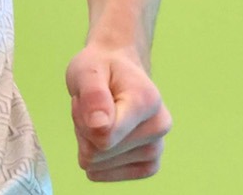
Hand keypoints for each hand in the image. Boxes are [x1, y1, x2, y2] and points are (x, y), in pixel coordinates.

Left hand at [66, 44, 171, 181]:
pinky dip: (96, 157)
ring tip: (99, 116)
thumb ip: (93, 95)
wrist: (119, 70)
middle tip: (92, 106)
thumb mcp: (87, 70)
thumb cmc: (102, 68)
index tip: (86, 98)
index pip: (103, 137)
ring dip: (88, 141)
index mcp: (147, 101)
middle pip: (97, 152)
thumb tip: (100, 127)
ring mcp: (156, 149)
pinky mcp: (149, 165)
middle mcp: (159, 127)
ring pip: (98, 164)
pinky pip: (104, 174)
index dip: (82, 120)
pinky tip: (104, 135)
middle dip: (84, 128)